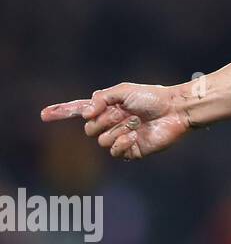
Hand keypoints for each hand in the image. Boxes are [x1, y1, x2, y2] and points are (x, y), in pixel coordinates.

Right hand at [40, 83, 191, 159]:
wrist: (174, 110)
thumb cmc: (152, 97)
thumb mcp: (123, 91)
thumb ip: (101, 98)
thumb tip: (85, 113)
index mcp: (108, 109)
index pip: (80, 112)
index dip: (61, 112)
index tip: (43, 115)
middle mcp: (112, 124)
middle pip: (89, 130)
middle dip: (103, 121)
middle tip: (122, 113)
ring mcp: (121, 138)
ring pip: (101, 141)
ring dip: (116, 130)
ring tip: (135, 123)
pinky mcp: (132, 152)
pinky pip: (115, 152)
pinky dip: (122, 143)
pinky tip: (134, 136)